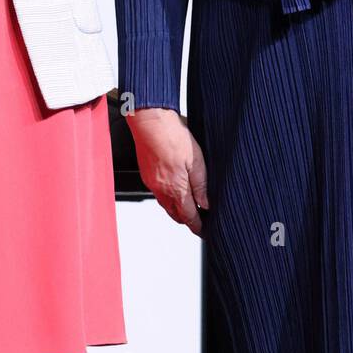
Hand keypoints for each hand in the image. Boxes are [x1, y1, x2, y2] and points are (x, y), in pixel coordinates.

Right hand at [127, 106, 208, 236]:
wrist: (149, 121)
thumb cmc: (171, 136)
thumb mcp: (196, 161)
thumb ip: (201, 185)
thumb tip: (206, 205)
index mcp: (176, 188)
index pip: (188, 216)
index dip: (197, 226)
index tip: (203, 231)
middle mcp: (161, 190)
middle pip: (175, 214)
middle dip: (187, 219)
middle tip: (198, 219)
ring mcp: (151, 183)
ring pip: (165, 204)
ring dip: (176, 208)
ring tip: (188, 204)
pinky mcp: (146, 174)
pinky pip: (157, 193)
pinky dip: (167, 196)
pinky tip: (173, 187)